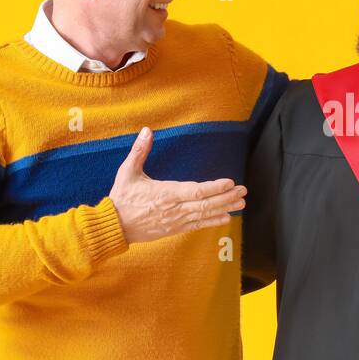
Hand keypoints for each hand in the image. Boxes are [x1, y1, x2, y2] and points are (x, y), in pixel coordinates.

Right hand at [109, 127, 246, 244]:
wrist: (114, 226)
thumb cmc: (122, 198)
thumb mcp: (127, 172)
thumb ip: (139, 151)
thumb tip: (147, 130)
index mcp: (166, 194)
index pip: (196, 192)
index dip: (215, 188)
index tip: (230, 182)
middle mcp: (174, 209)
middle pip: (206, 204)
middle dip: (226, 198)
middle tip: (243, 192)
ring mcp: (176, 221)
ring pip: (204, 215)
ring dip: (225, 208)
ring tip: (241, 204)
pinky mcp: (175, 229)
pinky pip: (197, 225)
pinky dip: (212, 221)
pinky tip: (226, 218)